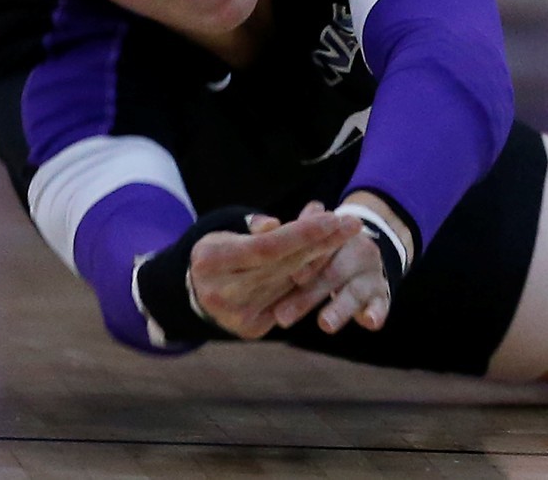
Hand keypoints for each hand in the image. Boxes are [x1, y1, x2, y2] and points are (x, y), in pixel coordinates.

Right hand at [186, 202, 356, 338]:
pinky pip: (288, 300)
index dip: (301, 233)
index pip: (267, 247)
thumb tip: (276, 224)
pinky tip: (328, 260)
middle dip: (321, 243)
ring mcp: (237, 315)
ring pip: (291, 283)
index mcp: (211, 260)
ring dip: (321, 259)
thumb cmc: (217, 249)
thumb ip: (251, 226)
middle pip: (284, 265)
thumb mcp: (223, 228)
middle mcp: (222, 292)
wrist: (195, 291)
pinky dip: (308, 280)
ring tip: (345, 237)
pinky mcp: (251, 329)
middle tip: (352, 224)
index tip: (332, 218)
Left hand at [271, 228, 391, 334]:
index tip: (293, 277)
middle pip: (333, 273)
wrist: (364, 248)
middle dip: (308, 296)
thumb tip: (263, 225)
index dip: (308, 263)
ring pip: (355, 290)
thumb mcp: (310, 236)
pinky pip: (381, 303)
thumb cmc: (324, 248)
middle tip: (283, 317)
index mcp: (335, 234)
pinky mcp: (381, 294)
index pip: (320, 247)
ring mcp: (370, 273)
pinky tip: (369, 322)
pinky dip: (376, 312)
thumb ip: (286, 232)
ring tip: (323, 325)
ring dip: (340, 308)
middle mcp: (356, 250)